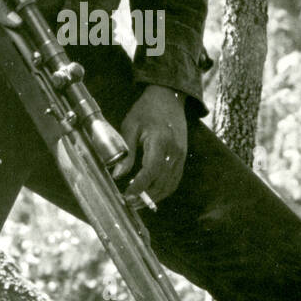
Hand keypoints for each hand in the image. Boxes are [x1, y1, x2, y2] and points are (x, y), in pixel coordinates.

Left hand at [118, 85, 187, 203]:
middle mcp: (174, 150)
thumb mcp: (130, 127)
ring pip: (170, 184)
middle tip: (128, 203)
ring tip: (137, 202)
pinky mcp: (183, 157)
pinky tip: (150, 193)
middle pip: (162, 182)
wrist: (168, 97)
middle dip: (145, 196)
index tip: (126, 196)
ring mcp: (181, 155)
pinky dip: (163, 190)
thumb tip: (117, 175)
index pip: (151, 170)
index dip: (139, 186)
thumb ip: (126, 152)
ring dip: (154, 197)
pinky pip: (174, 180)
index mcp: (160, 141)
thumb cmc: (146, 110)